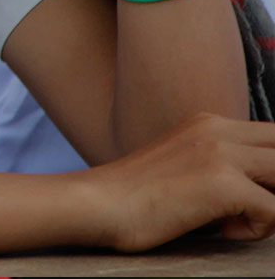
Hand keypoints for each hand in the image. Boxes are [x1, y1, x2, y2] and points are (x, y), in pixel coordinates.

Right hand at [79, 113, 274, 251]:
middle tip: (255, 208)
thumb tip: (261, 192)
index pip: (274, 135)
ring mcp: (221, 154)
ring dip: (273, 206)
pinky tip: (223, 230)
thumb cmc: (132, 198)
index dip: (274, 168)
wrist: (95, 205)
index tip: (260, 194)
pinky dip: (257, 230)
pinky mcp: (223, 183)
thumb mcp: (181, 165)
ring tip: (238, 219)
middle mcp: (218, 130)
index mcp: (208, 123)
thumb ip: (219, 165)